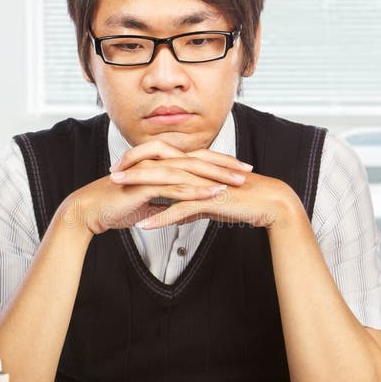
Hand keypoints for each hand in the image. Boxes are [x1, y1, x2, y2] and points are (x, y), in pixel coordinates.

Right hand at [59, 140, 253, 234]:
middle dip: (225, 165)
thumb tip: (181, 208)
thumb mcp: (147, 201)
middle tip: (248, 170)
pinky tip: (211, 195)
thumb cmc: (116, 205)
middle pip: (197, 159)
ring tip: (236, 183)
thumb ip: (165, 200)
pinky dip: (194, 190)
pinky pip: (174, 187)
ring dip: (214, 177)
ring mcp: (150, 171)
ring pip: (189, 171)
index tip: (240, 169)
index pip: (195, 159)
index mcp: (159, 162)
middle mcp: (157, 162)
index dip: (219, 163)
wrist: (90, 210)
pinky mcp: (144, 185)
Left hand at [108, 140, 301, 229]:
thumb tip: (177, 213)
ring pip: (165, 182)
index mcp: (197, 165)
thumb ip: (192, 203)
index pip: (163, 156)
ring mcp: (203, 184)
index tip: (121, 166)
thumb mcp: (212, 200)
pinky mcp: (210, 200)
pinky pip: (180, 209)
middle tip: (111, 172)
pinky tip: (144, 225)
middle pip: (159, 163)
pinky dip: (161, 217)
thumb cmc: (243, 199)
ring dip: (140, 187)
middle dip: (132, 167)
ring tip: (118, 192)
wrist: (269, 203)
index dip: (140, 159)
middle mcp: (197, 169)